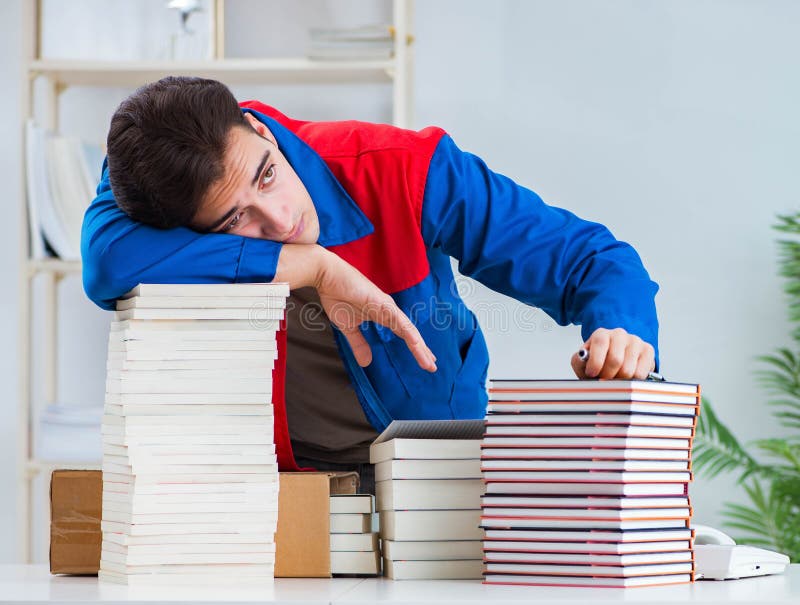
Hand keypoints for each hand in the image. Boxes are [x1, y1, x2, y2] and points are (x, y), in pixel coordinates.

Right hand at [275, 244, 436, 371]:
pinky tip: (416, 343)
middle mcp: (389, 311)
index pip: (404, 334)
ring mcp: (387, 306)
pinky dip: (408, 332)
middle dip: (422, 350)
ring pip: (408, 329)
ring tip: (429, 361)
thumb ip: (359, 344)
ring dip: (419, 346)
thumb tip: (366, 363)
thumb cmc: (337, 295)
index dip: (415, 348)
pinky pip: (398, 320)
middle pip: (410, 334)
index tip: (424, 361)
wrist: (327, 275)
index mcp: (383, 316)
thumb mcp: (348, 327)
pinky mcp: (381, 302)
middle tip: (433, 366)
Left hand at [570, 328, 654, 379]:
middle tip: (603, 380)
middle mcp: (619, 334)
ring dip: (618, 381)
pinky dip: (631, 381)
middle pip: (616, 360)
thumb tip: (584, 361)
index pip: (600, 343)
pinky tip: (625, 379)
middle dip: (607, 376)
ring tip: (613, 380)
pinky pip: (640, 373)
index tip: (591, 374)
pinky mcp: (648, 351)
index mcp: (601, 334)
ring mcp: (635, 341)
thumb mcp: (583, 362)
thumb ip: (579, 361)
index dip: (596, 362)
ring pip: (628, 369)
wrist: (616, 361)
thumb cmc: (598, 362)